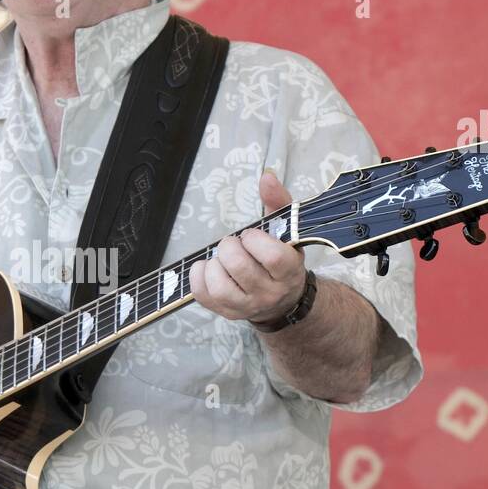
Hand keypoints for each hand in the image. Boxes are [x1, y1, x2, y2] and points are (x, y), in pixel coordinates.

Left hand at [188, 169, 306, 324]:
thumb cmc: (281, 258)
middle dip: (229, 247)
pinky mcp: (227, 312)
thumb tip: (267, 176)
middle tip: (233, 244)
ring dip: (214, 264)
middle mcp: (269, 293)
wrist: (283, 299)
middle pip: (239, 267)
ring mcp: (246, 307)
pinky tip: (208, 267)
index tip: (250, 235)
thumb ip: (278, 202)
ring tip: (221, 259)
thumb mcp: (286, 230)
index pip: (272, 257)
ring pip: (219, 286)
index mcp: (288, 272)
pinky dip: (198, 276)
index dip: (254, 239)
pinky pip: (202, 295)